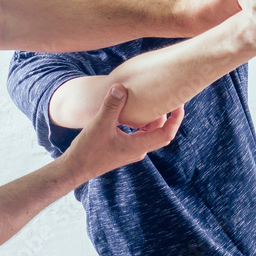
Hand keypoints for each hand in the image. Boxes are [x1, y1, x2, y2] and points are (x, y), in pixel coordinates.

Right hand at [62, 85, 182, 179]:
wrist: (75, 168)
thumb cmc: (87, 150)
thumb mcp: (99, 124)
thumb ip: (112, 105)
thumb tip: (121, 87)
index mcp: (138, 146)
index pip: (167, 133)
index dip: (176, 118)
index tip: (179, 103)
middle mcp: (138, 150)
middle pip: (161, 132)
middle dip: (166, 115)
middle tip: (167, 97)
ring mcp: (131, 151)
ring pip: (149, 132)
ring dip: (152, 118)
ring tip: (151, 100)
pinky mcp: (123, 149)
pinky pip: (139, 134)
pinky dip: (141, 122)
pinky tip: (132, 112)